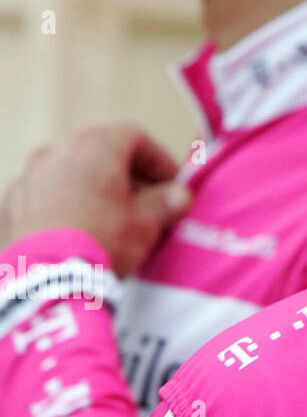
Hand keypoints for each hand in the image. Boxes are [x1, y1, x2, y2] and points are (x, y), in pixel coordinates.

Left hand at [0, 124, 191, 276]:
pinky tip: (80, 227)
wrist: (46, 278)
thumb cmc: (104, 239)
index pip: (136, 137)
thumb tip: (179, 197)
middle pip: (101, 150)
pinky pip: (47, 192)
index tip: (173, 185)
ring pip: (71, 169)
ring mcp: (30, 174)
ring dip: (94, 185)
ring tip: (111, 215)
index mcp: (96, 144)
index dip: (160, 160)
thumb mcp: (147, 223)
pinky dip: (65, 201)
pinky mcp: (12, 201)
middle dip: (126, 172)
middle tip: (146, 199)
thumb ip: (165, 203)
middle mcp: (59, 149)